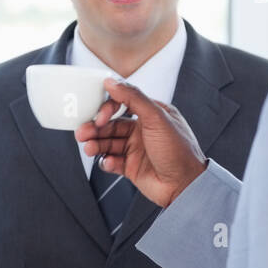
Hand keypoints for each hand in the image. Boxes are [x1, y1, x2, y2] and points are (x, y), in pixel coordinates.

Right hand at [74, 79, 207, 207]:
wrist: (186, 186)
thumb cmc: (178, 150)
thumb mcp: (156, 118)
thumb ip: (133, 97)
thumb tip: (111, 81)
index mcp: (152, 114)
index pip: (122, 104)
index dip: (108, 109)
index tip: (99, 117)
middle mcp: (143, 130)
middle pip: (111, 125)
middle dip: (95, 128)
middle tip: (81, 134)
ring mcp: (136, 149)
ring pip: (108, 143)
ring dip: (96, 144)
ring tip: (89, 149)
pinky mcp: (131, 167)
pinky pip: (111, 161)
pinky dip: (106, 161)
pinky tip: (108, 162)